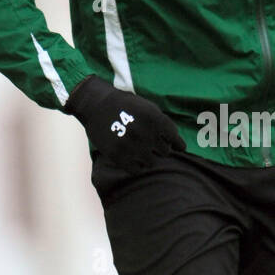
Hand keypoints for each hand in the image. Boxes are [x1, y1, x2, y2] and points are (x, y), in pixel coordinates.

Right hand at [66, 75, 185, 173]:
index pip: (175, 140)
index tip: (177, 147)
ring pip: (151, 162)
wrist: (97, 105)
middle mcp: (145, 134)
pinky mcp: (118, 156)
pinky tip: (132, 157)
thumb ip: (163, 124)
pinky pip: (136, 170)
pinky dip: (136, 166)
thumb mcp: (149, 107)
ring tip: (139, 149)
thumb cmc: (126, 105)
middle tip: (151, 143)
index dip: (176, 143)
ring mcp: (132, 146)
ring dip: (148, 157)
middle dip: (159, 148)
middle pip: (164, 152)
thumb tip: (177, 143)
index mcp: (155, 120)